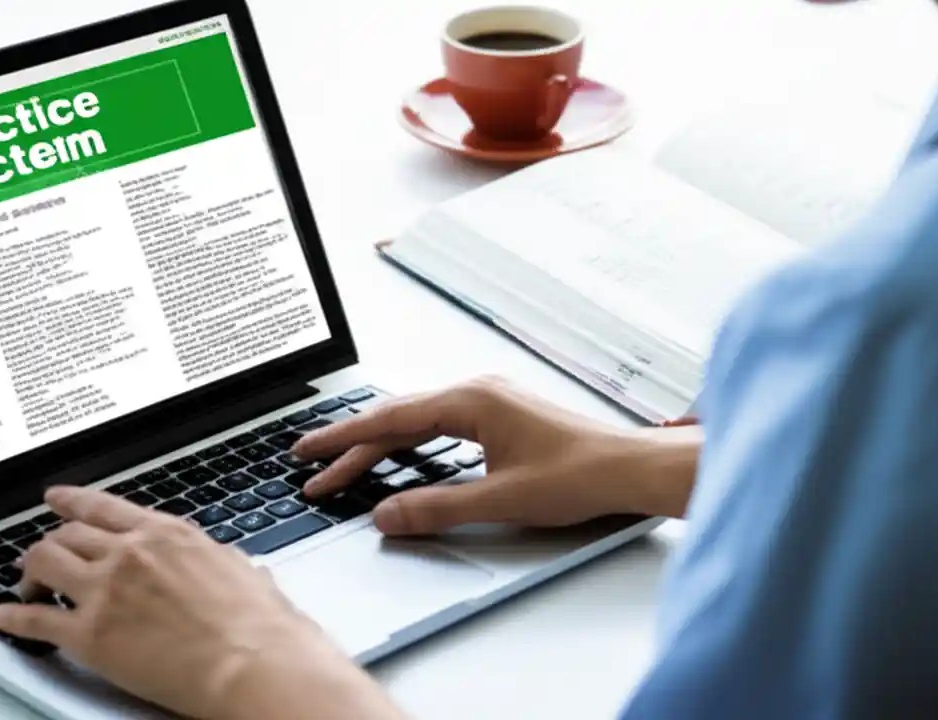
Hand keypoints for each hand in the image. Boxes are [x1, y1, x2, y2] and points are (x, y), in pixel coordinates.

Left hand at [0, 487, 402, 719]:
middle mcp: (130, 553)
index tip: (57, 500)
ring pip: (43, 563)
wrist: (254, 662)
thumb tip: (216, 561)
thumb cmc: (259, 624)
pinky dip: (8, 617)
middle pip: (67, 535)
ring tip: (26, 586)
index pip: (104, 508)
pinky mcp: (90, 635)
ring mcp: (106, 591)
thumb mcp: (239, 568)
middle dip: (50, 544)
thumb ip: (211, 558)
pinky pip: (33, 620)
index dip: (73, 502)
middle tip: (42, 556)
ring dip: (29, 573)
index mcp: (168, 534)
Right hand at [294, 377, 699, 535]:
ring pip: (418, 422)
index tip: (308, 452)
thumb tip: (386, 516)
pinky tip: (398, 456)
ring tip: (343, 467)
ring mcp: (490, 402)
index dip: (343, 439)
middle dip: (352, 446)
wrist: (628, 469)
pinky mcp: (501, 417)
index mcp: (471, 401)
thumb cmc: (579, 474)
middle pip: (398, 419)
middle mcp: (476, 393)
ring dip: (380, 446)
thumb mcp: (500, 500)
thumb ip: (437, 509)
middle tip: (312, 468)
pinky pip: (440, 425)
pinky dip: (410, 444)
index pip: (389, 419)